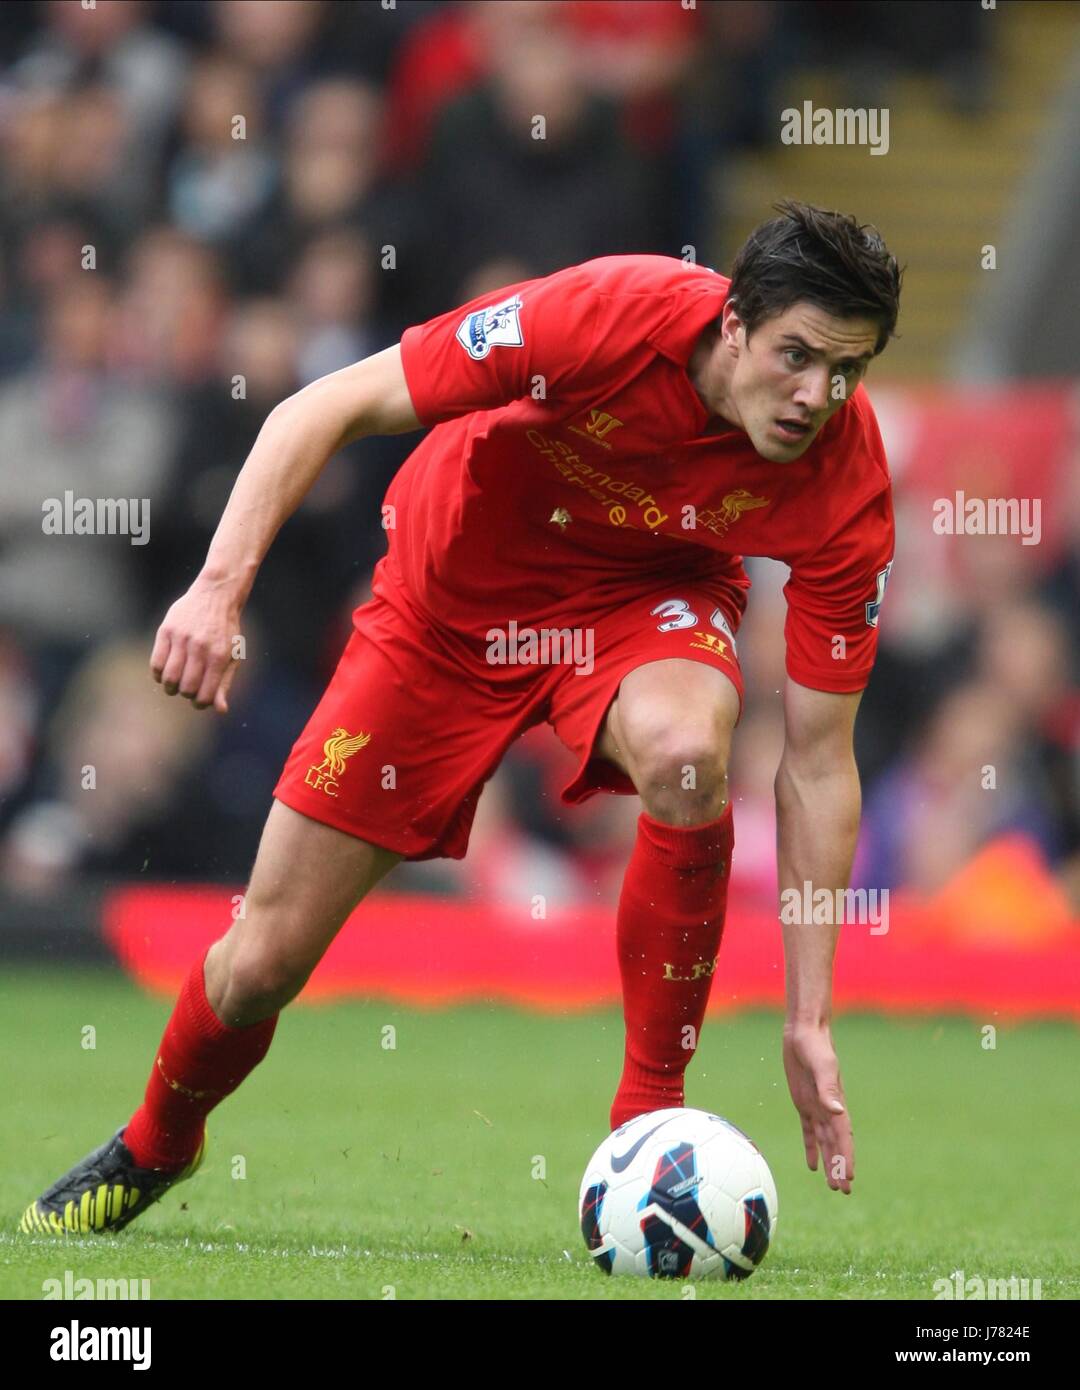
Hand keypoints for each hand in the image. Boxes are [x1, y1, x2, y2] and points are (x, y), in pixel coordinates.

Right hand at [150, 577, 243, 713]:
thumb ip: (225, 683)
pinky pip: (155, 662)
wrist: (216, 595)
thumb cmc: (226, 630)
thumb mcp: (233, 655)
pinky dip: (158, 674)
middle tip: (187, 689)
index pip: (205, 694)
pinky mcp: (166, 630)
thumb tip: (220, 710)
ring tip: (175, 684)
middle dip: (186, 694)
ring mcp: (182, 639)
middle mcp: (200, 648)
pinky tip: (165, 672)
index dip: (201, 703)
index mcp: (219, 657)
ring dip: (170, 687)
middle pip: (186, 688)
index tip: (200, 700)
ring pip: (168, 677)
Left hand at [782, 1020, 853, 1193]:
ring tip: (832, 1185)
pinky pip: (809, 1132)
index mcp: (837, 1103)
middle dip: (840, 1167)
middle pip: (836, 1144)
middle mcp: (829, 1109)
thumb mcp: (821, 1066)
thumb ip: (828, 1089)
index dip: (846, 1157)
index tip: (849, 1178)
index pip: (843, 1137)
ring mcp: (817, 1107)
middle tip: (843, 1190)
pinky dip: (812, 1149)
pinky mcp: (803, 1103)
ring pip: (824, 1142)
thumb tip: (836, 1111)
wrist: (804, 1032)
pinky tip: (813, 1166)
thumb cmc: (815, 1047)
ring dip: (828, 1162)